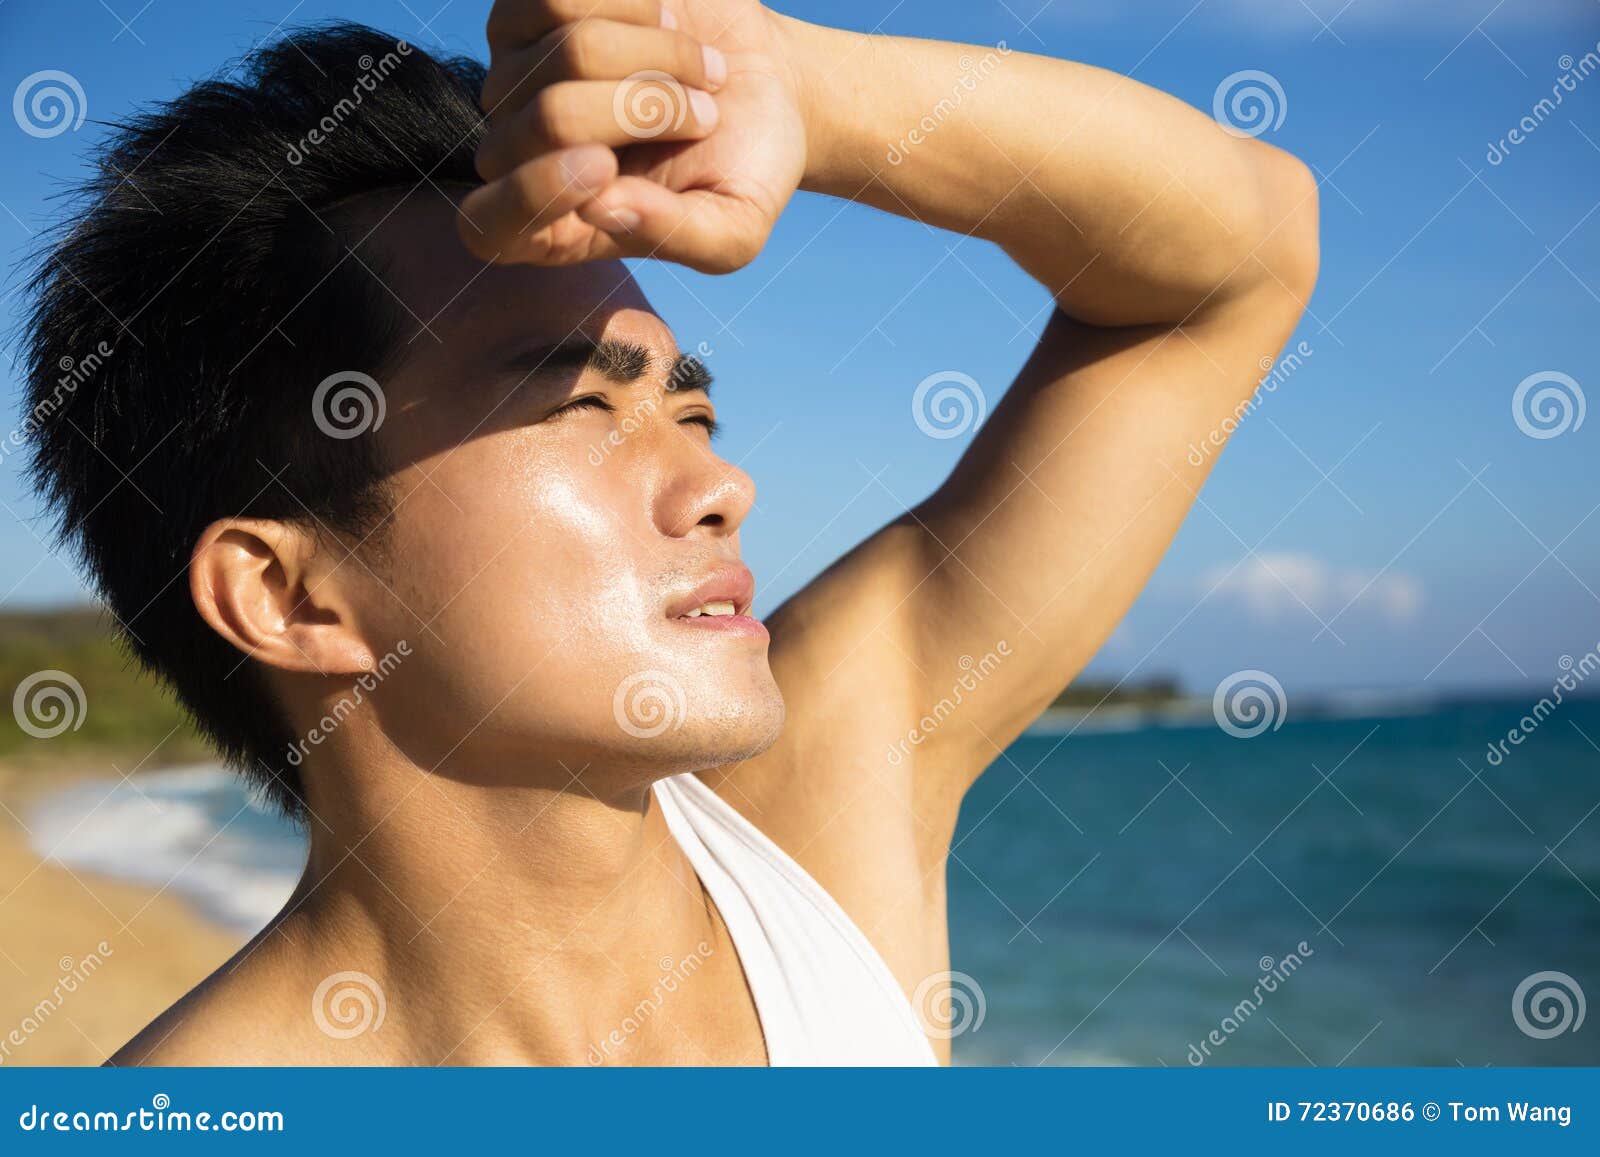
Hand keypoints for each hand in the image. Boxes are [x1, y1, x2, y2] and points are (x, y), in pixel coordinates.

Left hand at [463, 0, 806, 272]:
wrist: (767, 85)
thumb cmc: (745, 167)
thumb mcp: (732, 228)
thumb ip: (672, 236)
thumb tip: (599, 208)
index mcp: (554, 226)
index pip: (489, 226)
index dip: (534, 194)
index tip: (604, 166)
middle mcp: (519, 151)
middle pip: (553, 117)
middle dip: (650, 108)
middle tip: (706, 116)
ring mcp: (516, 74)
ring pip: (570, 45)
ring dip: (657, 52)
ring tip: (696, 70)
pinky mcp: (529, 11)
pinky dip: (638, 4)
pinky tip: (663, 22)